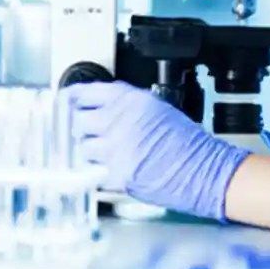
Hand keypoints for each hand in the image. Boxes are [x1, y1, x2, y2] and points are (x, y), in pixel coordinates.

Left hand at [64, 81, 250, 220]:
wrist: (204, 168)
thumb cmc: (187, 141)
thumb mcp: (157, 108)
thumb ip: (127, 104)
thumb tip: (102, 106)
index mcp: (128, 99)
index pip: (83, 93)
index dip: (71, 100)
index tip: (65, 104)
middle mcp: (117, 120)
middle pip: (77, 122)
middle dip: (82, 130)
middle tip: (91, 136)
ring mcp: (115, 148)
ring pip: (82, 149)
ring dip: (90, 154)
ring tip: (109, 156)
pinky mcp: (116, 174)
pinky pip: (92, 173)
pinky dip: (98, 174)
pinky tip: (112, 172)